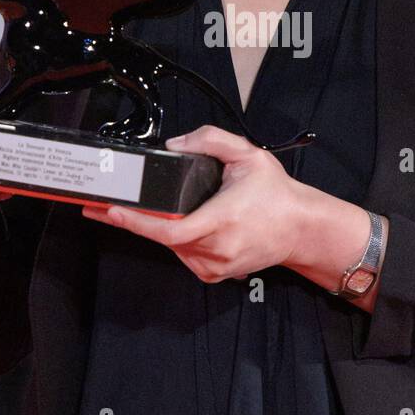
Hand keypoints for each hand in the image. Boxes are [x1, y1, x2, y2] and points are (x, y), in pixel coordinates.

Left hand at [81, 124, 305, 282]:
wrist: (301, 228)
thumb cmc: (277, 194)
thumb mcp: (248, 155)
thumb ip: (211, 140)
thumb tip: (176, 145)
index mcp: (221, 220)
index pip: (169, 229)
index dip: (137, 222)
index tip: (113, 211)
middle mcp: (216, 248)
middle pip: (164, 236)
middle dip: (142, 220)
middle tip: (115, 206)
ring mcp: (215, 265)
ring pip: (173, 247)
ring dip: (163, 229)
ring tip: (163, 210)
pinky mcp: (215, 274)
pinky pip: (184, 257)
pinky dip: (179, 241)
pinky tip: (187, 225)